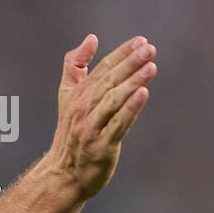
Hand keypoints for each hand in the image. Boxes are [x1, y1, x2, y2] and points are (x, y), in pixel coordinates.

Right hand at [42, 34, 155, 200]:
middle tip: (149, 49)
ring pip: (113, 100)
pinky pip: (117, 124)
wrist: (62, 174)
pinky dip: (130, 109)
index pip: (103, 68)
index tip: (141, 41)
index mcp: (78, 94)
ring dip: (132, 82)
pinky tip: (143, 94)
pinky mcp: (101, 146)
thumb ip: (74, 65)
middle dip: (130, 63)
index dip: (122, 53)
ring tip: (151, 67)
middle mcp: (83, 108)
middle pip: (109, 81)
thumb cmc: (70, 133)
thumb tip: (91, 38)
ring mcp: (91, 127)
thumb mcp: (67, 95)